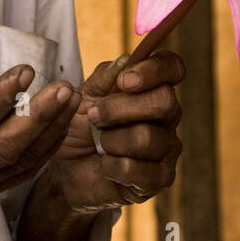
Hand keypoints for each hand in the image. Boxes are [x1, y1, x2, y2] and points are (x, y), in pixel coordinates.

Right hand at [0, 65, 81, 205]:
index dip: (1, 100)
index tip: (27, 72)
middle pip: (1, 150)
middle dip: (38, 118)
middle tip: (63, 89)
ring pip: (17, 165)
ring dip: (49, 132)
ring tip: (70, 100)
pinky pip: (19, 174)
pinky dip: (43, 149)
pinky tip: (59, 124)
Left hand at [50, 47, 184, 211]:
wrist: (67, 169)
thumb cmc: (79, 127)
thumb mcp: (83, 96)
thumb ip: (104, 78)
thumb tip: (126, 61)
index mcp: (153, 88)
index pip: (172, 68)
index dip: (154, 70)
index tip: (124, 81)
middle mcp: (167, 117)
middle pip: (164, 101)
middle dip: (121, 108)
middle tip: (94, 116)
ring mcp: (167, 148)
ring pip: (147, 137)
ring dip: (111, 140)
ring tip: (99, 144)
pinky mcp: (160, 179)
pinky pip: (140, 171)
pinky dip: (112, 167)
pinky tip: (105, 166)